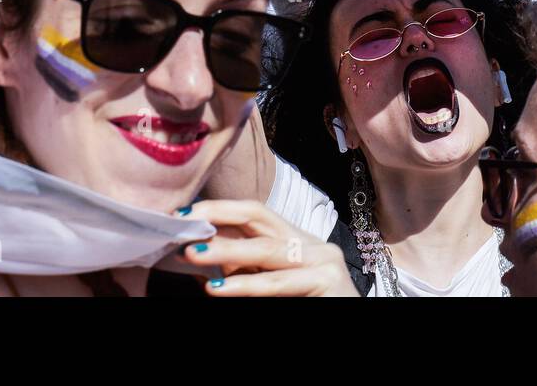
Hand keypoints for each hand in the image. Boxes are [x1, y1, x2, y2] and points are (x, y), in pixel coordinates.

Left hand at [179, 199, 358, 296]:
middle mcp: (311, 244)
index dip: (219, 209)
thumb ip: (241, 271)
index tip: (185, 214)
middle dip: (220, 218)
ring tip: (194, 254)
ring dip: (226, 251)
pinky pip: (279, 284)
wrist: (352, 327)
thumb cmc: (306, 306)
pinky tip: (219, 289)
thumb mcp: (269, 285)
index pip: (254, 213)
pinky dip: (246, 286)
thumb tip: (196, 257)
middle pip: (261, 218)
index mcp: (296, 241)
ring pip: (267, 250)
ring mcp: (322, 261)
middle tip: (184, 224)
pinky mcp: (327, 282)